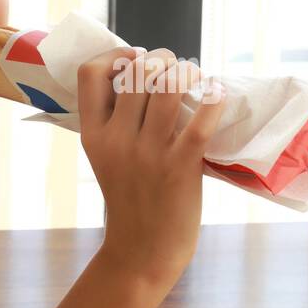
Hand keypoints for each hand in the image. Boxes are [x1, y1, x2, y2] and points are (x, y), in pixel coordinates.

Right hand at [76, 45, 227, 288]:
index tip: (133, 59)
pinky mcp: (180, 166)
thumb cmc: (131, 201)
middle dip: (161, 58)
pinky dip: (213, 98)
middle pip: (137, 72)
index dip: (114, 55)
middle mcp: (117, 140)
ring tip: (195, 78)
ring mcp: (148, 153)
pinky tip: (217, 93)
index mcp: (93, 136)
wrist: (143, 252)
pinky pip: (201, 120)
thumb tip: (142, 78)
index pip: (90, 74)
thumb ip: (115, 123)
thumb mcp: (106, 160)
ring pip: (168, 86)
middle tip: (173, 67)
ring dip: (187, 71)